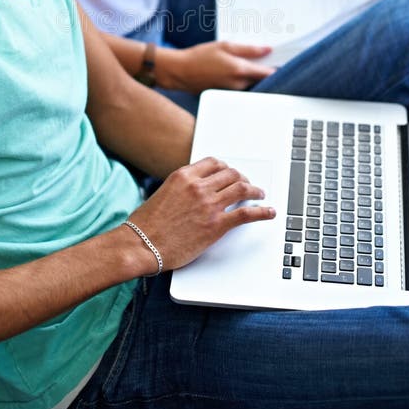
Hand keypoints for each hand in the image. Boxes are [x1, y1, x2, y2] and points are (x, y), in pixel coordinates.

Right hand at [127, 156, 275, 270]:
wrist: (141, 244)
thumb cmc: (146, 225)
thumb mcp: (162, 194)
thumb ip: (180, 189)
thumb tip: (191, 193)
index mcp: (183, 176)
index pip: (213, 163)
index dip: (226, 168)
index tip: (230, 173)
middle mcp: (198, 186)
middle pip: (231, 174)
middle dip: (242, 177)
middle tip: (247, 184)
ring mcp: (209, 205)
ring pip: (242, 188)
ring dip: (255, 190)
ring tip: (260, 194)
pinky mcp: (216, 225)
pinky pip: (246, 213)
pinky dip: (262, 212)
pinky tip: (268, 212)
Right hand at [160, 41, 275, 92]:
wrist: (181, 72)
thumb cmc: (200, 57)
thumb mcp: (225, 46)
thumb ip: (248, 49)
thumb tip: (267, 49)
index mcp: (240, 70)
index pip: (268, 73)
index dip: (277, 67)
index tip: (283, 61)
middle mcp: (238, 84)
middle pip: (261, 79)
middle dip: (264, 70)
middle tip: (265, 58)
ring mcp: (233, 92)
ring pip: (252, 84)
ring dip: (253, 75)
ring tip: (245, 63)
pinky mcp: (227, 94)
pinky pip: (242, 87)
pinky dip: (243, 80)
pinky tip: (235, 70)